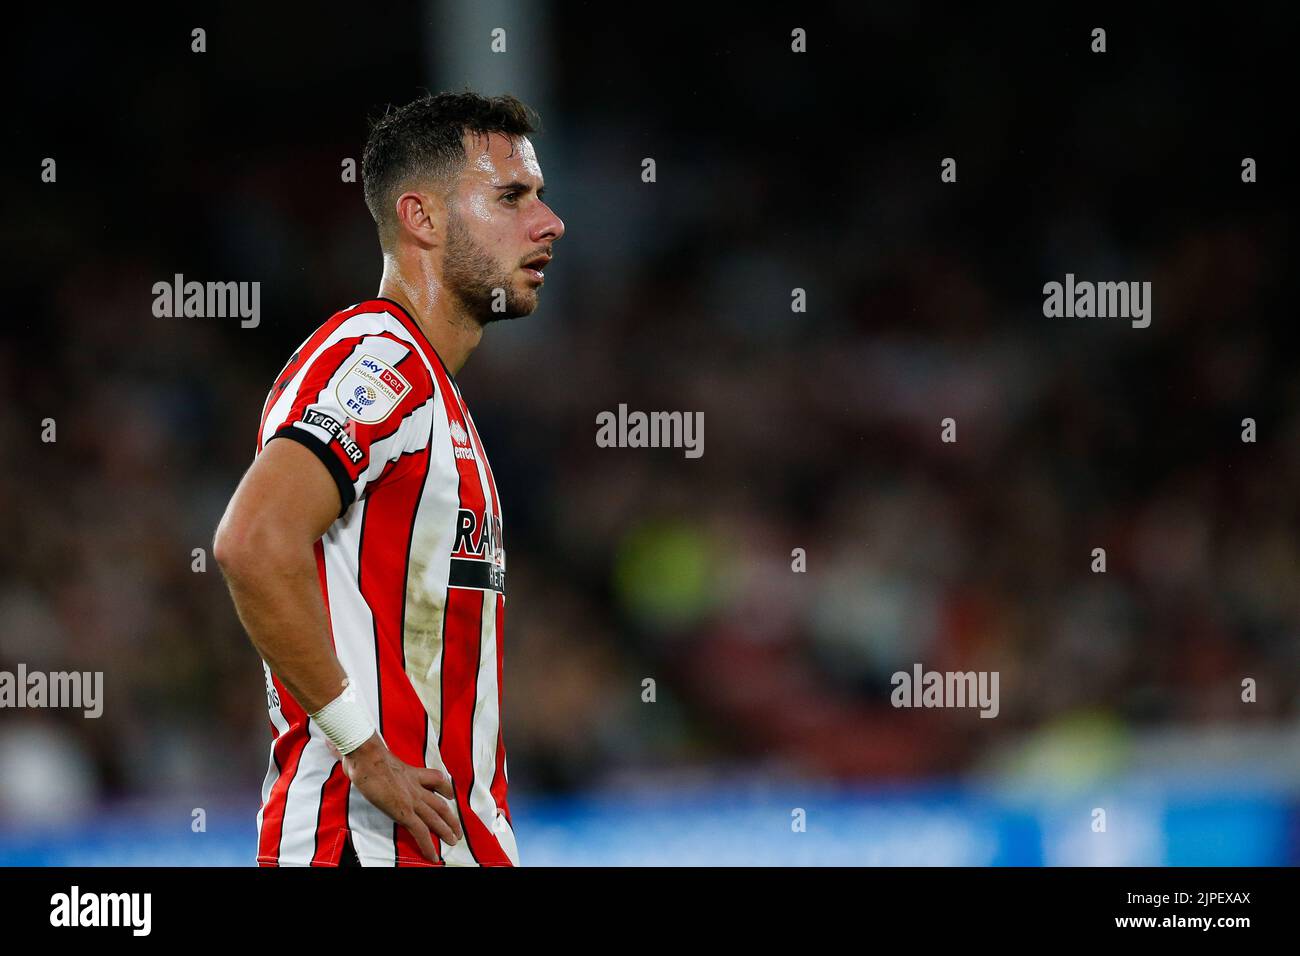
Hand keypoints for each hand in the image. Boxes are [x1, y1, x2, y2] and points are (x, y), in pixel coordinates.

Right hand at [341, 734, 463, 861]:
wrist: (366, 756)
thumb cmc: (364, 754)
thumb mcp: (369, 754)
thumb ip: (360, 755)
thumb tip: (335, 746)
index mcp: (410, 772)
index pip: (435, 778)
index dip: (445, 787)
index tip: (450, 795)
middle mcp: (414, 786)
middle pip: (440, 803)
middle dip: (451, 817)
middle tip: (457, 829)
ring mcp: (411, 799)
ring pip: (436, 818)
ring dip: (447, 831)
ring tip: (453, 842)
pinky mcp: (404, 811)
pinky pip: (421, 831)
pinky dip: (429, 844)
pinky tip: (433, 855)